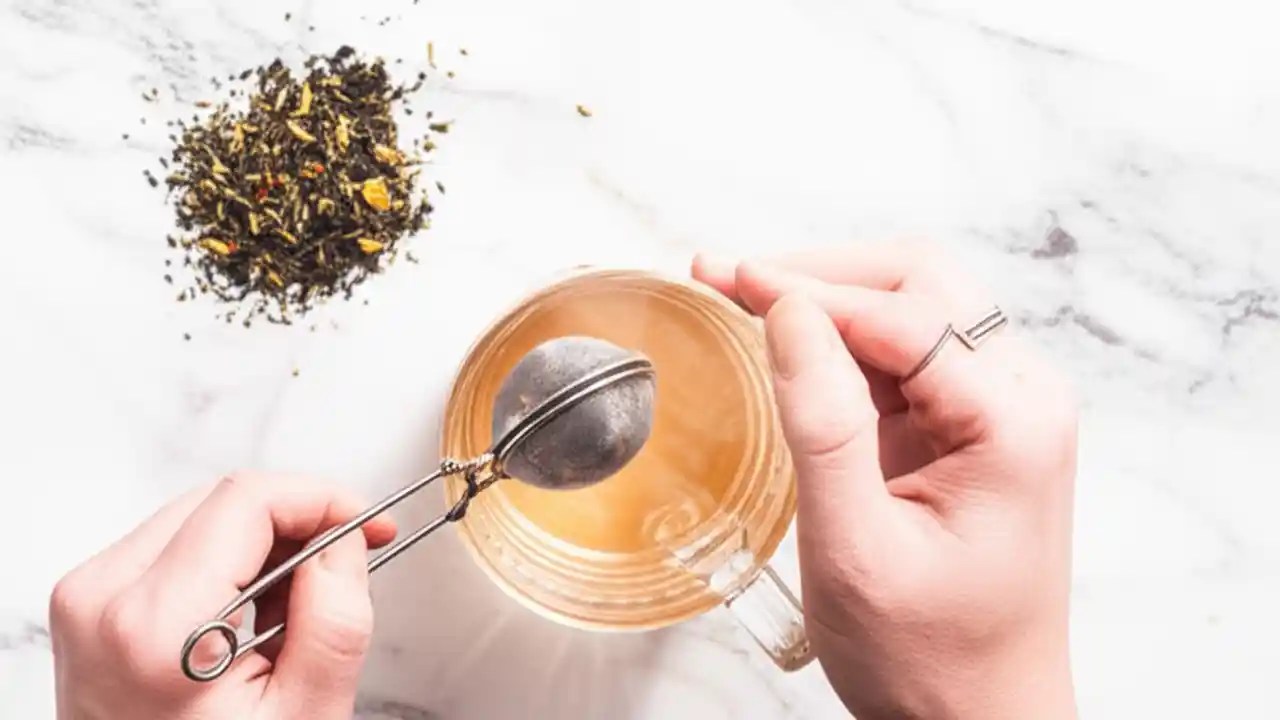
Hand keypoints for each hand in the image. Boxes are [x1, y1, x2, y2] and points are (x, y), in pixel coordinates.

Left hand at [49, 473, 396, 719]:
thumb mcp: (305, 715)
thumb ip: (336, 620)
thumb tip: (343, 543)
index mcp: (156, 627)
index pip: (247, 501)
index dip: (323, 500)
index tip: (365, 525)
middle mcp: (104, 600)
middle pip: (222, 501)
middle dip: (296, 522)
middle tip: (345, 564)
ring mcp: (86, 600)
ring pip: (199, 516)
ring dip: (262, 544)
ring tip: (295, 609)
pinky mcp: (88, 605)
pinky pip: (172, 545)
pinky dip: (224, 563)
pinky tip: (253, 613)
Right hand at [694, 242, 1077, 719]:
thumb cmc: (928, 658)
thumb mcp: (854, 550)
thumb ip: (823, 424)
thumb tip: (788, 313)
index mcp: (1014, 425)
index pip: (903, 318)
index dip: (809, 291)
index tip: (728, 278)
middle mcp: (1021, 399)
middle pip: (920, 282)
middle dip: (821, 273)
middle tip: (730, 276)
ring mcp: (998, 408)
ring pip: (912, 304)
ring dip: (829, 295)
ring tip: (744, 293)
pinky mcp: (967, 426)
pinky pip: (904, 351)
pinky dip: (841, 336)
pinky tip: (787, 338)